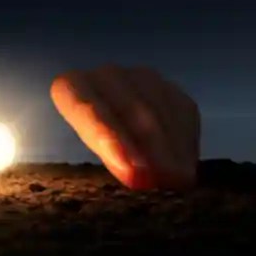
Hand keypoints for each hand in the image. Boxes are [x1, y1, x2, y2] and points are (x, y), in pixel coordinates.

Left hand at [50, 64, 199, 189]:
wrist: (115, 124)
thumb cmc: (94, 143)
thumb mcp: (90, 152)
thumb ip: (109, 159)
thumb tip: (137, 176)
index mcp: (70, 88)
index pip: (85, 108)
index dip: (106, 136)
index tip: (127, 167)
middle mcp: (105, 76)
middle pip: (128, 108)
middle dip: (148, 146)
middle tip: (164, 179)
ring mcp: (141, 77)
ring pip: (159, 109)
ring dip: (171, 147)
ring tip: (179, 179)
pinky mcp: (170, 89)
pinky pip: (182, 111)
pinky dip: (185, 141)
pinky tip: (185, 166)